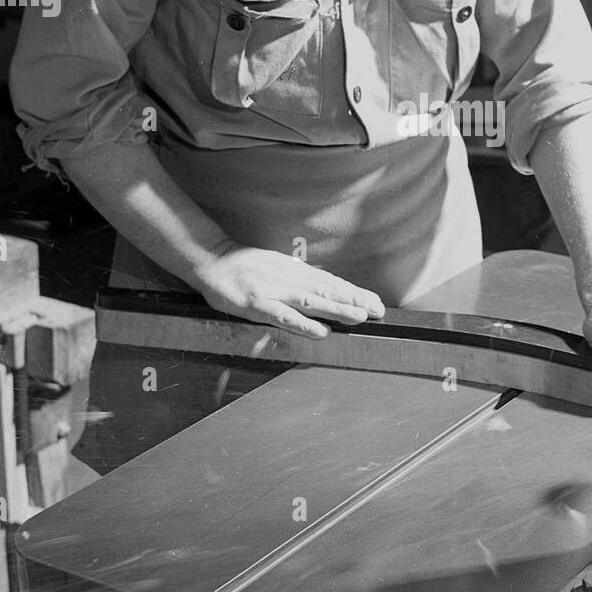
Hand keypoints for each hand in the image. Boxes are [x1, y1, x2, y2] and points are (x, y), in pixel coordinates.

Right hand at [190, 244, 383, 338]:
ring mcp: (274, 291)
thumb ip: (300, 279)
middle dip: (354, 301)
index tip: (376, 302)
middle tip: (379, 310)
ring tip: (359, 317)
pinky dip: (303, 324)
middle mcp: (290, 279)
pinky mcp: (257, 304)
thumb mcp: (278, 267)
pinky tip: (320, 332)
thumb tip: (327, 289)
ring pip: (311, 302)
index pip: (331, 282)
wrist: (213, 260)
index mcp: (296, 271)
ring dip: (336, 309)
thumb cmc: (246, 265)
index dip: (354, 293)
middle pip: (328, 290)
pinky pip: (283, 316)